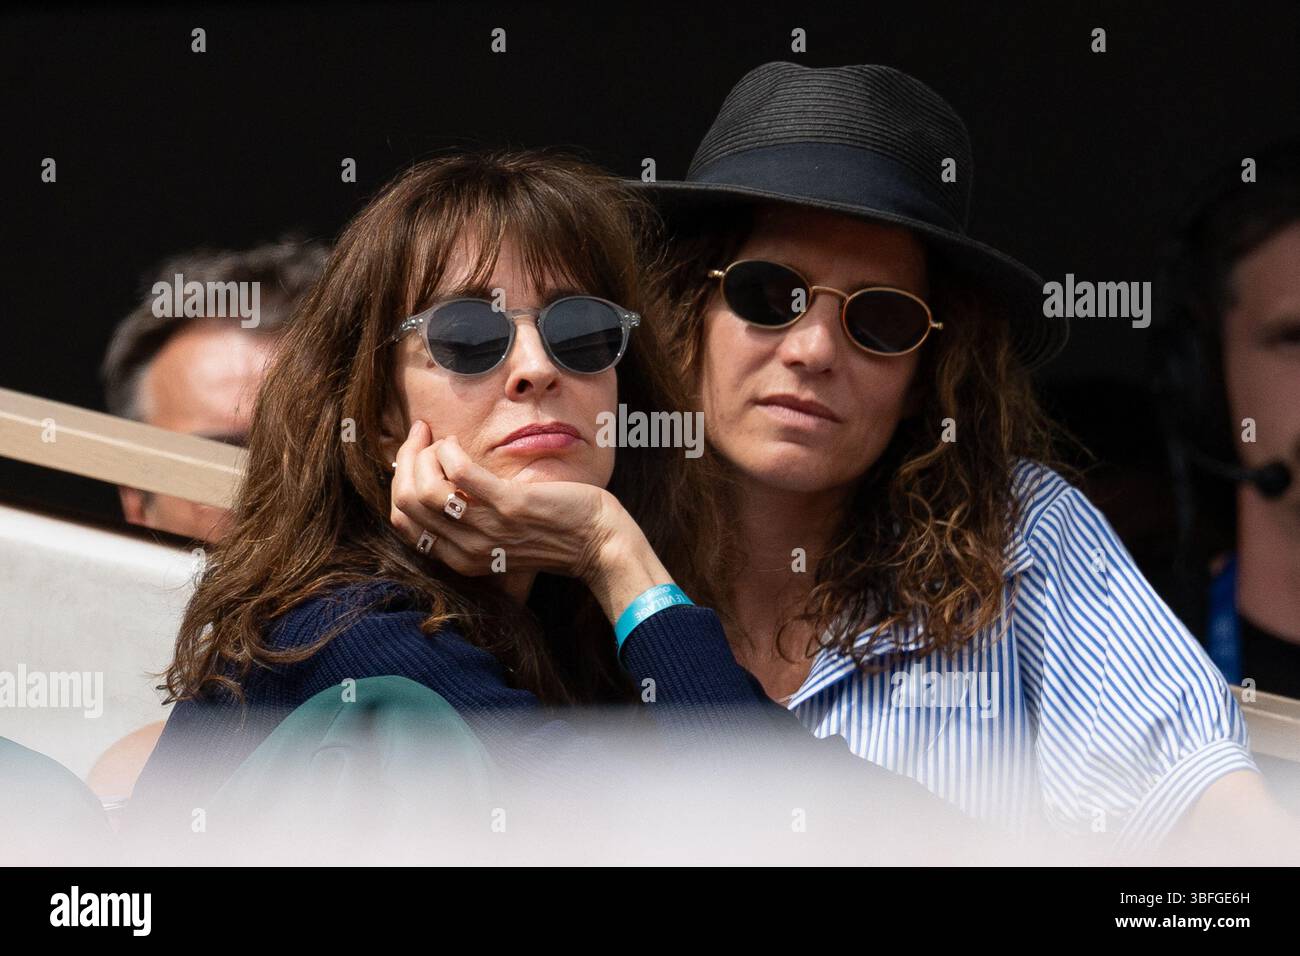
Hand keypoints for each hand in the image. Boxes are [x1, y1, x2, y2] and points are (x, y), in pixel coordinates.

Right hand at [389, 420, 676, 622]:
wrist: (599, 543)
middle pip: (406, 503)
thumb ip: (469, 519)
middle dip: (406, 461)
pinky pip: (458, 473)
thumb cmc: (553, 532)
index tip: (413, 455)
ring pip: (425, 489)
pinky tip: (457, 443)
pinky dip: (449, 451)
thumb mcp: (500, 536)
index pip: (402, 520)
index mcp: (460, 559)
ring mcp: (487, 530)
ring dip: (425, 455)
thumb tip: (436, 478)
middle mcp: (467, 550)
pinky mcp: (509, 506)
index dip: (399, 481)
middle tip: (421, 436)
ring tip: (443, 441)